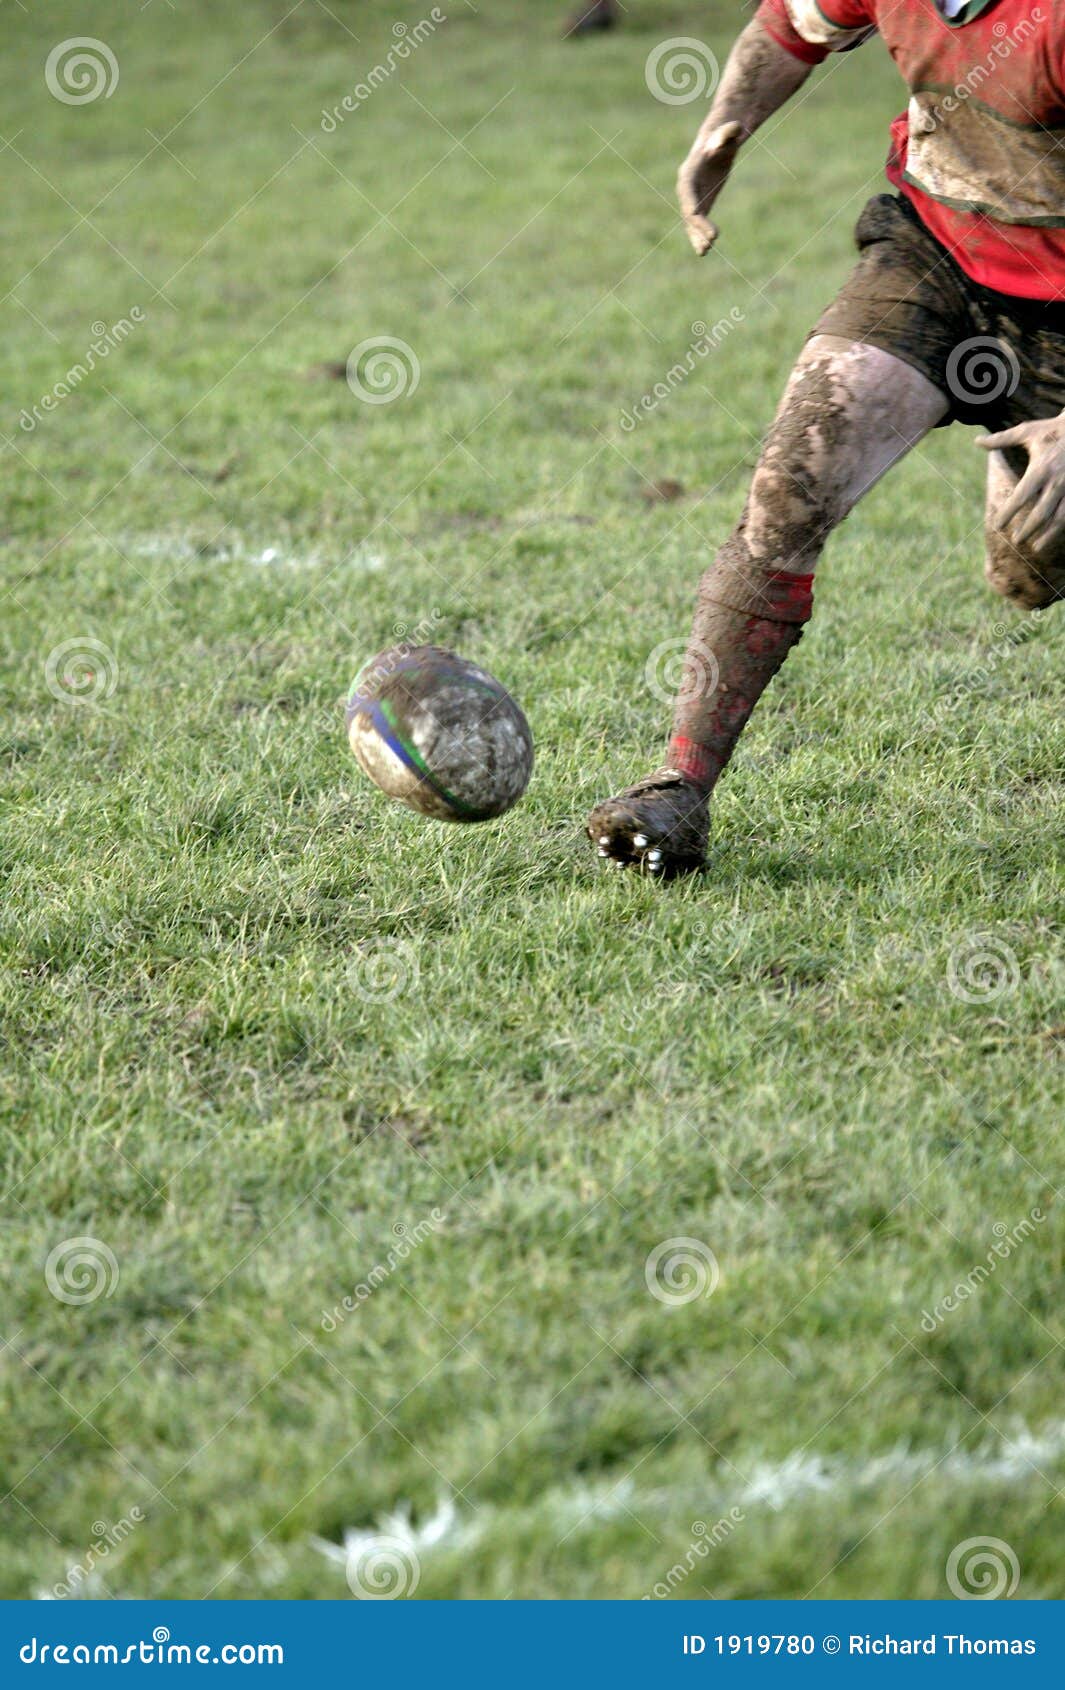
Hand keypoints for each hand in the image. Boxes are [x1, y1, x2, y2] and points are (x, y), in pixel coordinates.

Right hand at [676, 120, 742, 255]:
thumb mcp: (728, 131)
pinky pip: (698, 223)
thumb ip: (729, 132)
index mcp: (689, 171)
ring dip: (696, 237)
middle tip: (710, 242)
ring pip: (691, 222)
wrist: (720, 141)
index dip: (691, 205)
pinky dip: (701, 235)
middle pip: (689, 211)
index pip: (687, 192)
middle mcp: (687, 187)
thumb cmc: (724, 135)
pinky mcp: (702, 203)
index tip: (696, 217)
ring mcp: (693, 197)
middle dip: (697, 227)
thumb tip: (736, 129)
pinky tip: (706, 249)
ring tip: (704, 252)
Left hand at [978, 416, 1064, 551]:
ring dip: (1048, 535)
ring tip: (1036, 548)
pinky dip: (1062, 526)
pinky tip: (1055, 535)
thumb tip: (977, 442)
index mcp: (1041, 468)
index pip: (1021, 497)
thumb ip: (1002, 439)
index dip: (1008, 513)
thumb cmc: (1052, 428)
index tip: (998, 525)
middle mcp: (1057, 481)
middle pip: (1040, 513)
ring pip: (1060, 518)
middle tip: (1016, 541)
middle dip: (1028, 530)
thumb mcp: (1027, 431)